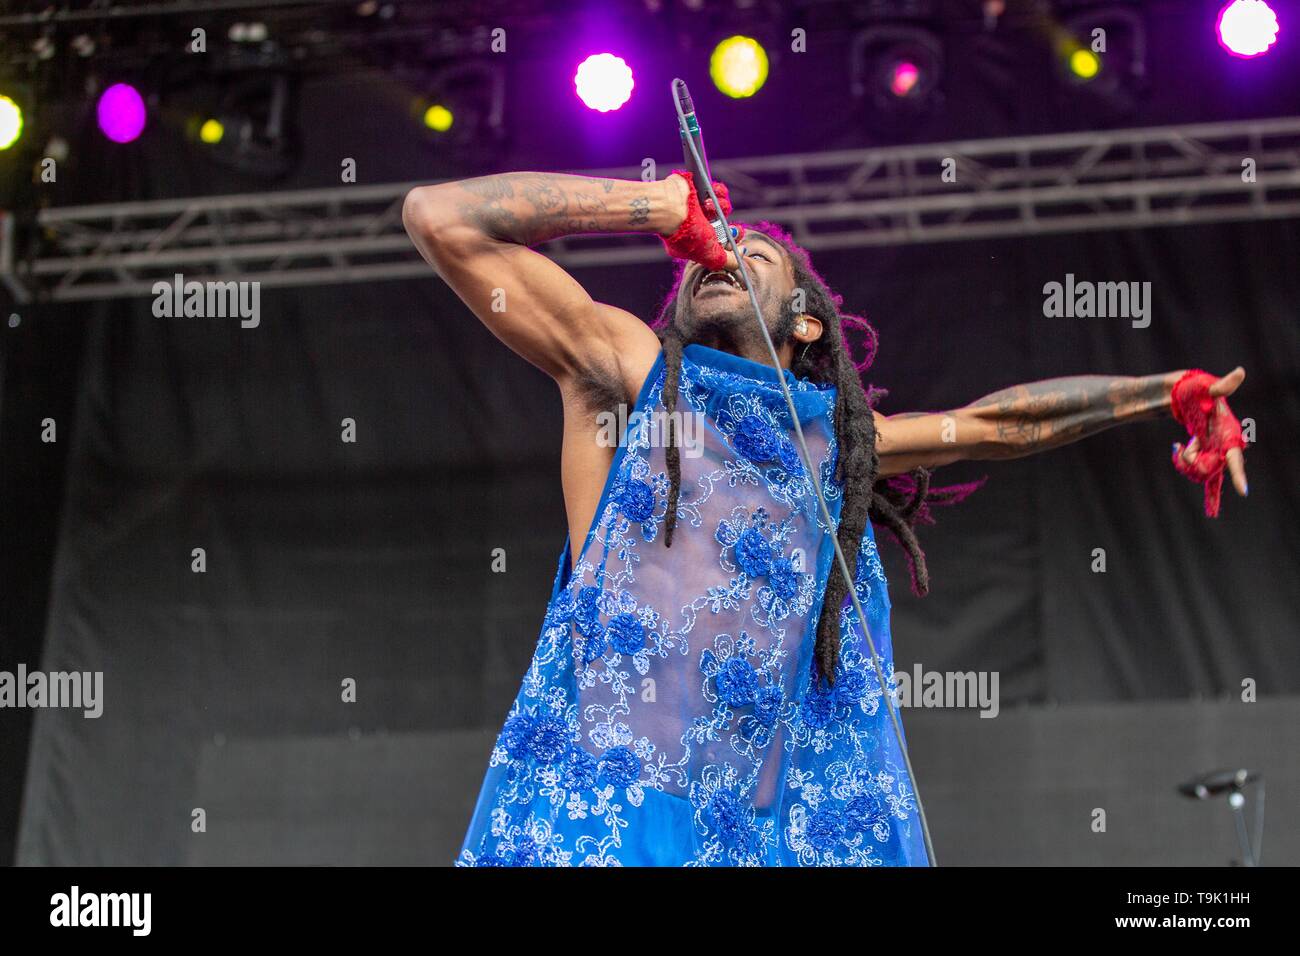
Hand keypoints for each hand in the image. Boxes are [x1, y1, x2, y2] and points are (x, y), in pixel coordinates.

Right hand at [660, 171, 741, 270]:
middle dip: (730, 226)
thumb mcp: (709, 254)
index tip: (739, 241)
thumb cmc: (685, 232)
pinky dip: (719, 192)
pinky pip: (716, 191)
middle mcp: (696, 226)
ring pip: (721, 207)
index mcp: (696, 243)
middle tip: (734, 227)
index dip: (731, 242)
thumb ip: (725, 261)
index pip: (718, 244)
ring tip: (711, 207)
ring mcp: (697, 208)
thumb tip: (740, 263)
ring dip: (722, 206)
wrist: (669, 206)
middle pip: (723, 226)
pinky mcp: (697, 190)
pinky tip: (713, 195)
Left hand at [1170, 366, 1247, 515]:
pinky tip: (1188, 468)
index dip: (1239, 474)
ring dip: (1183, 462)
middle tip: (1180, 447)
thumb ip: (1223, 385)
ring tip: (1177, 446)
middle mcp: (1223, 446)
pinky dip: (1194, 475)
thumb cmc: (1199, 389)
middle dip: (1191, 463)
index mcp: (1228, 435)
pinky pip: (1197, 469)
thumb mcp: (1208, 387)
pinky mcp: (1202, 452)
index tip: (1243, 492)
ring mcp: (1213, 451)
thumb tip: (1239, 372)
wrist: (1186, 394)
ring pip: (1198, 471)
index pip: (1235, 457)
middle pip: (1208, 470)